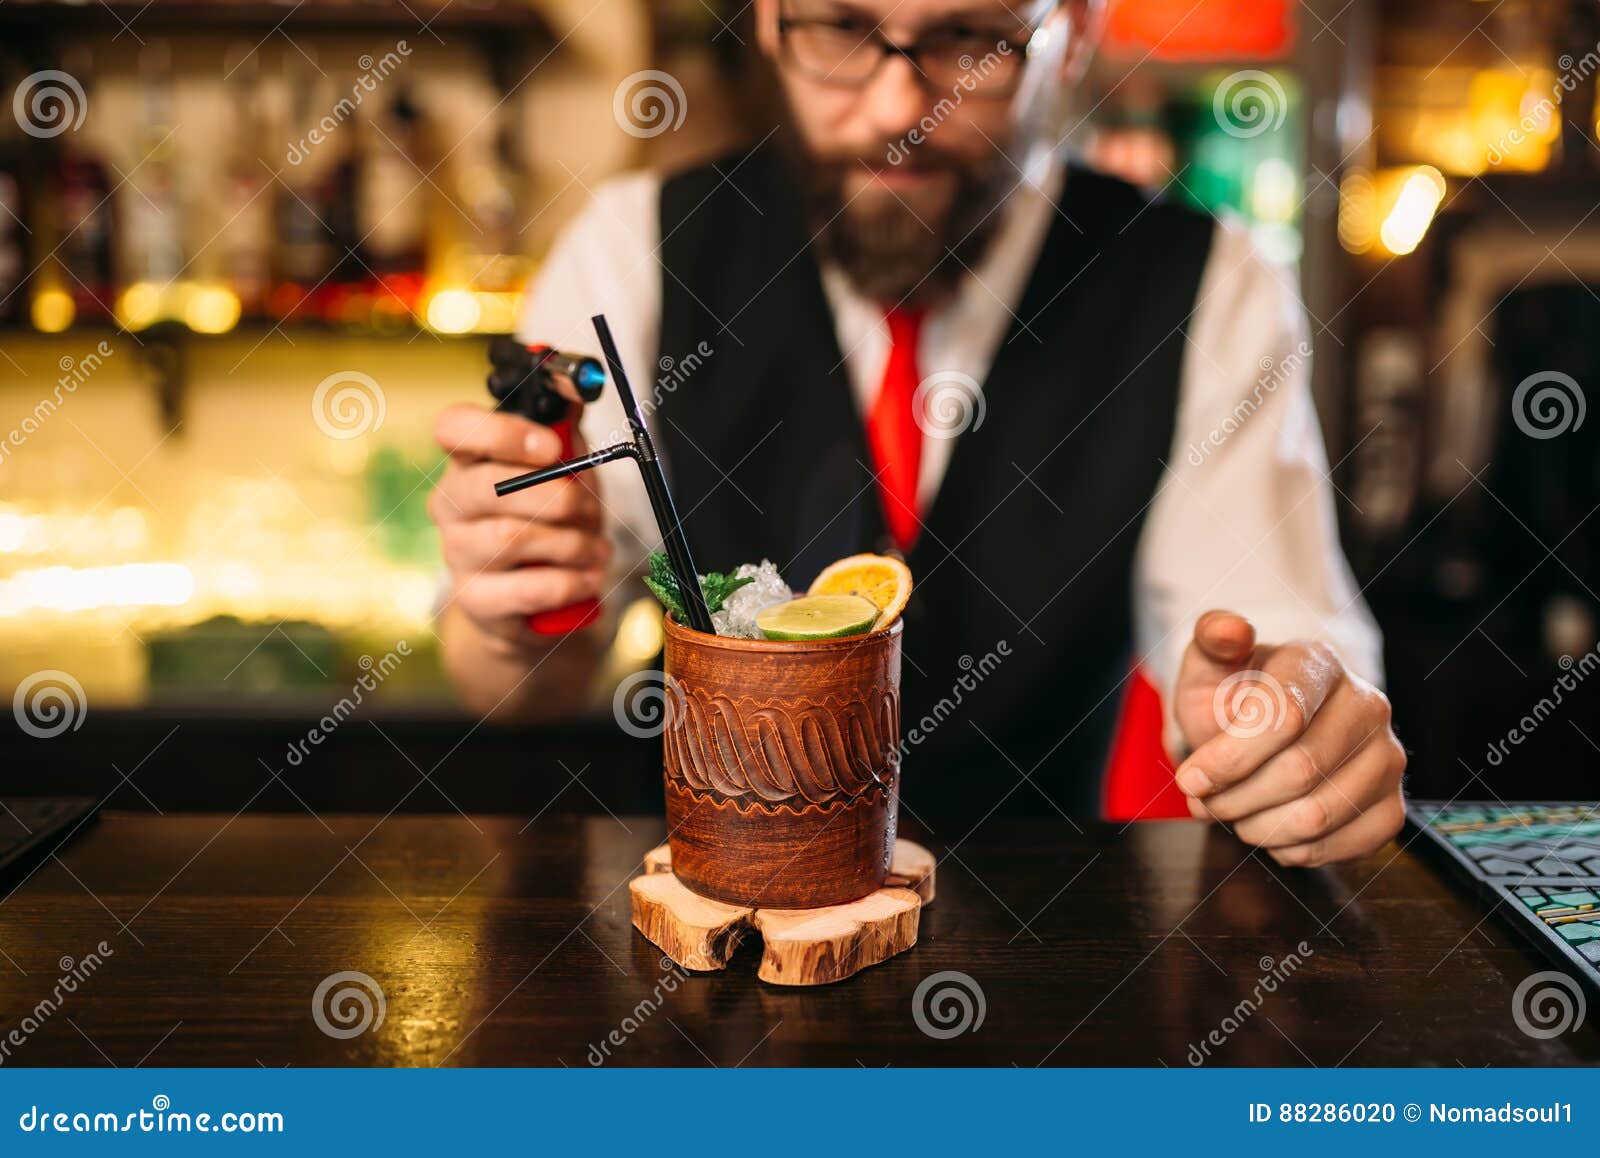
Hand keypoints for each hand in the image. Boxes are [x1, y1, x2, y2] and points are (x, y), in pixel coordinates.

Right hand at [428, 403, 611, 647]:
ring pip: (511, 539)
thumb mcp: (562, 469)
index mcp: (468, 460)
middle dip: (557, 497)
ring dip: (570, 543)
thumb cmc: (546, 521)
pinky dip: (569, 582)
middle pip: (488, 487)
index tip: (551, 446)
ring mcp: (457, 552)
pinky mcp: (475, 599)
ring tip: (598, 549)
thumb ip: (566, 430)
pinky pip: (527, 588)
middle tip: (591, 509)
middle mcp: (451, 503)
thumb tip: (580, 387)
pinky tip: (588, 577)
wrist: (529, 600)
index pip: (453, 427)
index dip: (501, 432)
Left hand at [1171, 610, 1406, 866]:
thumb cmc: (1232, 699)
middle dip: (1234, 797)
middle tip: (1204, 801)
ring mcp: (1388, 757)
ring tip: (1233, 811)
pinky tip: (1269, 827)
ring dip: (1256, 826)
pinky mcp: (1392, 806)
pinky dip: (1290, 850)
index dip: (1229, 758)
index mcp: (1319, 662)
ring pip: (1317, 816)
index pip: (1284, 716)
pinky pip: (1341, 847)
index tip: (1189, 780)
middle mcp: (1367, 705)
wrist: (1265, 734)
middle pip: (1298, 771)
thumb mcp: (1210, 666)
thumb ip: (1212, 641)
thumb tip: (1228, 629)